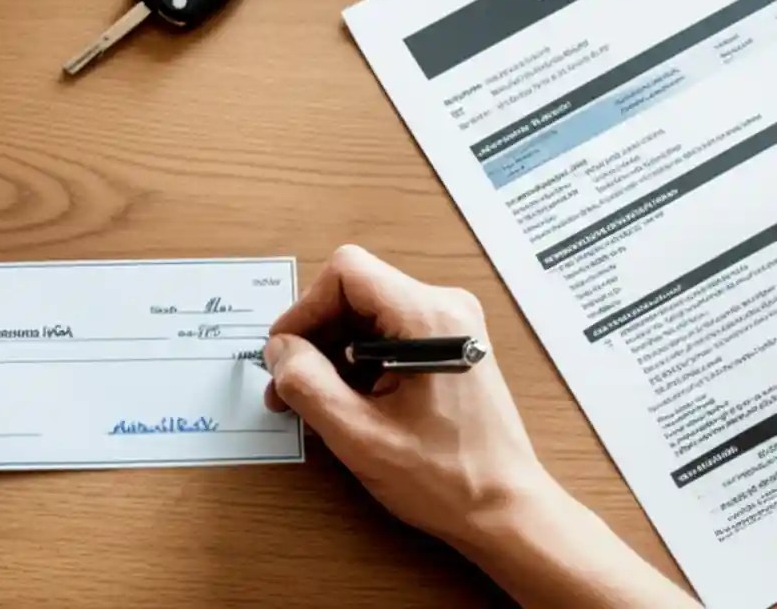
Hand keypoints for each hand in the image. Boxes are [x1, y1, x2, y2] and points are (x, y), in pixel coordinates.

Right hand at [263, 245, 546, 544]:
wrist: (505, 510)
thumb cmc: (444, 478)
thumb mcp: (359, 435)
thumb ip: (308, 384)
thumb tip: (278, 349)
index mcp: (429, 318)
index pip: (346, 272)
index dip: (305, 308)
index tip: (285, 354)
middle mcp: (445, 307)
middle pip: (354, 292)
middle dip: (313, 336)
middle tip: (287, 387)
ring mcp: (451, 324)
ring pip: (367, 313)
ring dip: (331, 352)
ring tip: (312, 401)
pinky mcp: (450, 345)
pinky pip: (387, 333)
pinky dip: (357, 361)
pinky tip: (345, 401)